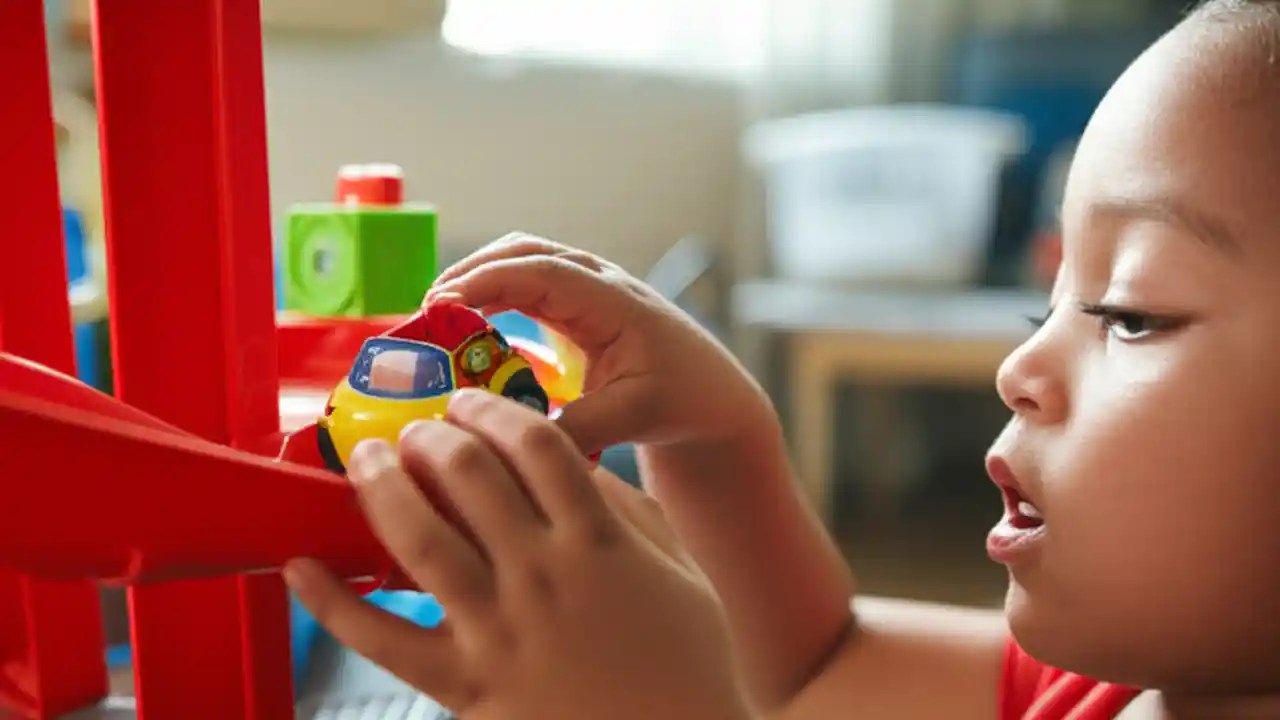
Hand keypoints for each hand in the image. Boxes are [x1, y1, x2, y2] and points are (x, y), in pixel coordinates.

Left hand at [285, 389, 753, 719]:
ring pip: (421, 537)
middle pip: (470, 474)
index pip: (534, 445)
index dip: (493, 411)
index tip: (469, 403)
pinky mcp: (466, 685)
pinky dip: (331, 602)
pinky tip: (300, 566)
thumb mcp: (677, 569)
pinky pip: (381, 638)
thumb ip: (627, 509)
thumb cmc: (690, 661)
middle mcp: (543, 574)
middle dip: (432, 438)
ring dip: (382, 486)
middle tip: (416, 432)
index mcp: (599, 541)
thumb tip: (574, 461)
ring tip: (367, 460)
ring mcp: (500, 630)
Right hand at [426, 233, 778, 456]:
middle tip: (426, 309)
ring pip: (523, 261)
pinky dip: (493, 295)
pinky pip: (528, 285)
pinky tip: (465, 327)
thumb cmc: (683, 400)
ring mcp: (589, 288)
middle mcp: (600, 282)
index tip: (442, 303)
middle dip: (472, 272)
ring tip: (436, 315)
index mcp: (615, 301)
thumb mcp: (635, 415)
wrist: (713, 397)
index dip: (490, 282)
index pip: (544, 273)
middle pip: (525, 252)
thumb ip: (580, 425)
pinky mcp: (579, 305)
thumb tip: (518, 435)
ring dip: (479, 278)